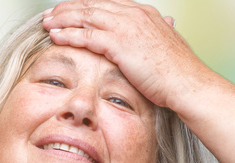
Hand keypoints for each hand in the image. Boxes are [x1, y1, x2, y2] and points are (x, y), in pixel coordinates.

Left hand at [41, 0, 209, 109]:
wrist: (187, 83)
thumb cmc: (180, 72)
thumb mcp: (170, 45)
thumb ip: (162, 33)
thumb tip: (166, 25)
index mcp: (144, 13)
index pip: (107, 4)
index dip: (86, 7)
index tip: (71, 12)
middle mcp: (133, 14)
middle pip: (92, 5)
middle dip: (68, 9)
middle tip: (51, 14)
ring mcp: (125, 26)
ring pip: (85, 16)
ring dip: (63, 19)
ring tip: (47, 23)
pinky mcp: (118, 43)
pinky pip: (86, 36)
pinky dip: (68, 35)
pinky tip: (55, 36)